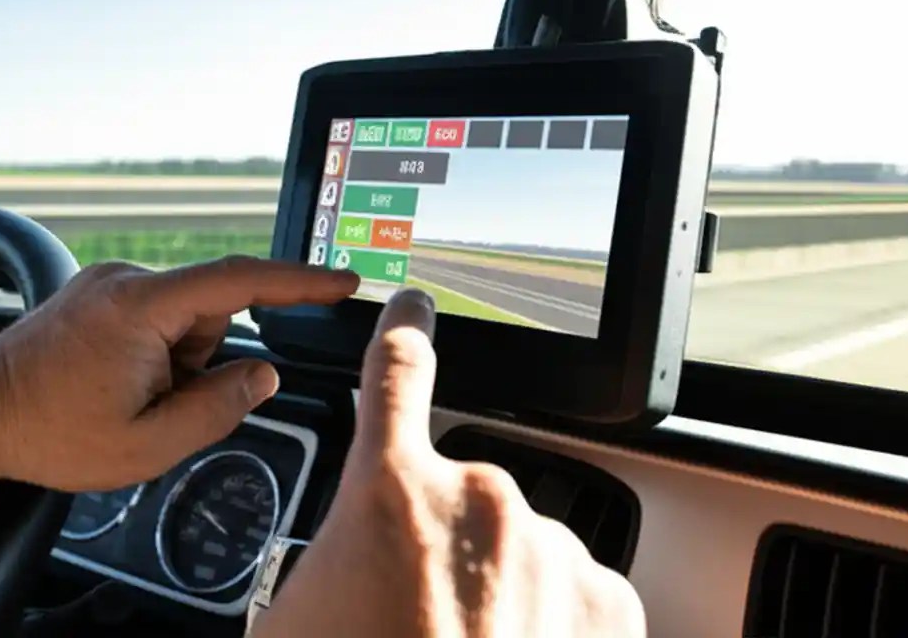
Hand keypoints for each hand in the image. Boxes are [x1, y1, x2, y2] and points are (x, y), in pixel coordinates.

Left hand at [0, 256, 357, 491]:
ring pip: (187, 322)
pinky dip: (158, 357)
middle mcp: (127, 281)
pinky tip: (117, 387)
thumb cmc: (46, 432)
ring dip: (179, 364)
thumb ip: (219, 408)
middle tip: (157, 407)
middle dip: (204, 363)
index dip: (299, 282)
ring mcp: (110, 284)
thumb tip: (262, 376)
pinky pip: (160, 321)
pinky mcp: (101, 294)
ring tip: (127, 400)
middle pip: (213, 313)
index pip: (241, 279)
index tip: (342, 281)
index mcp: (141, 307)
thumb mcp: (147, 444)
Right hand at [252, 289, 645, 636]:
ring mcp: (555, 549)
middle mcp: (482, 500)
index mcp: (393, 492)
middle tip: (418, 616)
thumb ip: (324, 555)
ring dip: (500, 590)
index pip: (397, 373)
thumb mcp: (297, 616)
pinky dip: (551, 621)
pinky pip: (575, 591)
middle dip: (444, 546)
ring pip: (523, 549)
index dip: (406, 327)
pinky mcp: (610, 600)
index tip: (419, 301)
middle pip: (460, 496)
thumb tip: (341, 558)